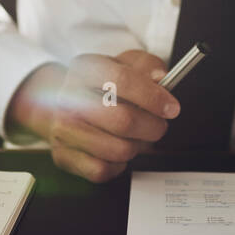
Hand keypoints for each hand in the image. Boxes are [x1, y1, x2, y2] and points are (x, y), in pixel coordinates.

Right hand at [4, 49, 177, 182]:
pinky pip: (103, 170)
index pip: (122, 80)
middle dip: (152, 127)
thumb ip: (146, 65)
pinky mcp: (63, 156)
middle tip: (158, 125)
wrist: (65, 104)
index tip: (171, 108)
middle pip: (123, 120)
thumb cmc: (101, 86)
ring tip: (135, 136)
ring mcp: (63, 129)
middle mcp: (68, 98)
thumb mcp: (125, 64)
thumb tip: (159, 78)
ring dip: (137, 146)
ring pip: (118, 150)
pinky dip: (118, 164)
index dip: (152, 96)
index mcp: (85, 68)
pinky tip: (115, 149)